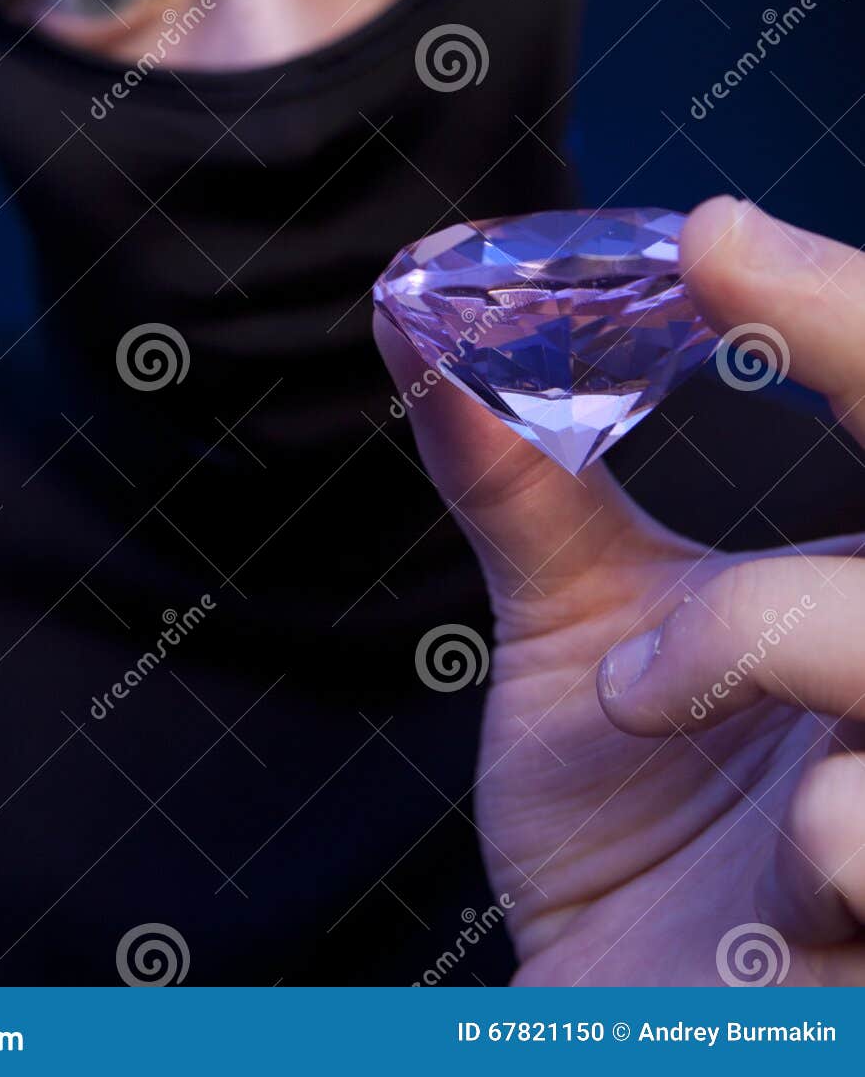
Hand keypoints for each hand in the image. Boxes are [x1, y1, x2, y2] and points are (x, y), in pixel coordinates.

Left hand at [375, 197, 864, 985]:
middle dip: (846, 415)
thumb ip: (525, 481)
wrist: (616, 1002)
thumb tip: (418, 325)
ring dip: (783, 632)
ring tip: (647, 688)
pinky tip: (791, 846)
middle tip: (704, 377)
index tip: (715, 239)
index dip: (843, 317)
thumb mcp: (582, 627)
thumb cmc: (625, 820)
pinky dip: (853, 832)